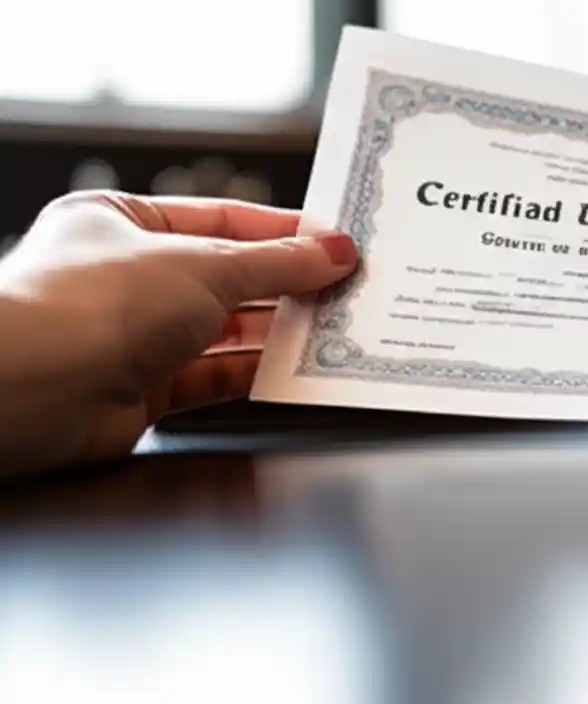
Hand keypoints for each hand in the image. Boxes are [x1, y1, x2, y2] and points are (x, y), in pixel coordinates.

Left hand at [0, 191, 357, 475]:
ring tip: (334, 329)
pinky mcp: (143, 390)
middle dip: (287, 285)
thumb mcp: (204, 265)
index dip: (283, 231)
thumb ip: (279, 262)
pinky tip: (295, 369)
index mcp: (119, 221)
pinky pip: (213, 377)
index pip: (220, 218)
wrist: (32, 391)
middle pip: (228, 276)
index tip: (335, 243)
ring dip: (277, 331)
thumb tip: (336, 251)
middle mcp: (124, 276)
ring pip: (224, 330)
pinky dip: (255, 373)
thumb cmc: (89, 305)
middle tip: (346, 288)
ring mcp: (132, 335)